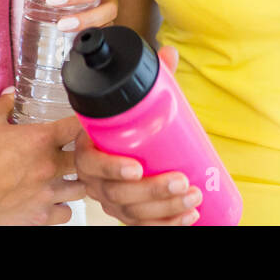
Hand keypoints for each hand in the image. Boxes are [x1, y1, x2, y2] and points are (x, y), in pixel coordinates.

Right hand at [0, 91, 84, 224]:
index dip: (84, 123)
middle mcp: (49, 167)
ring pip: (82, 188)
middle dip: (83, 154)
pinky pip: (66, 213)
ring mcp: (47, 194)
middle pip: (86, 159)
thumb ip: (4, 104)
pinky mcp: (39, 216)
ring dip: (77, 181)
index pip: (77, 126)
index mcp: (40, 140)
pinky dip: (63, 206)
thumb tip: (11, 92)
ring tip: (67, 177)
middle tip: (75, 152)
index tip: (83, 124)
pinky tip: (54, 200)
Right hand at [74, 45, 201, 224]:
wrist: (121, 150)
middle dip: (152, 191)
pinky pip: (141, 226)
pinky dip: (165, 226)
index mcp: (87, 149)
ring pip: (131, 212)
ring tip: (192, 198)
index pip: (91, 163)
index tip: (137, 168)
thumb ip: (151, 79)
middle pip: (116, 193)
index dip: (112, 168)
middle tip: (182, 181)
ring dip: (164, 209)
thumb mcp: (136, 103)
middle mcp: (93, 179)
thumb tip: (168, 53)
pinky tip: (187, 219)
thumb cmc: (126, 127)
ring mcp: (109, 199)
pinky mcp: (125, 214)